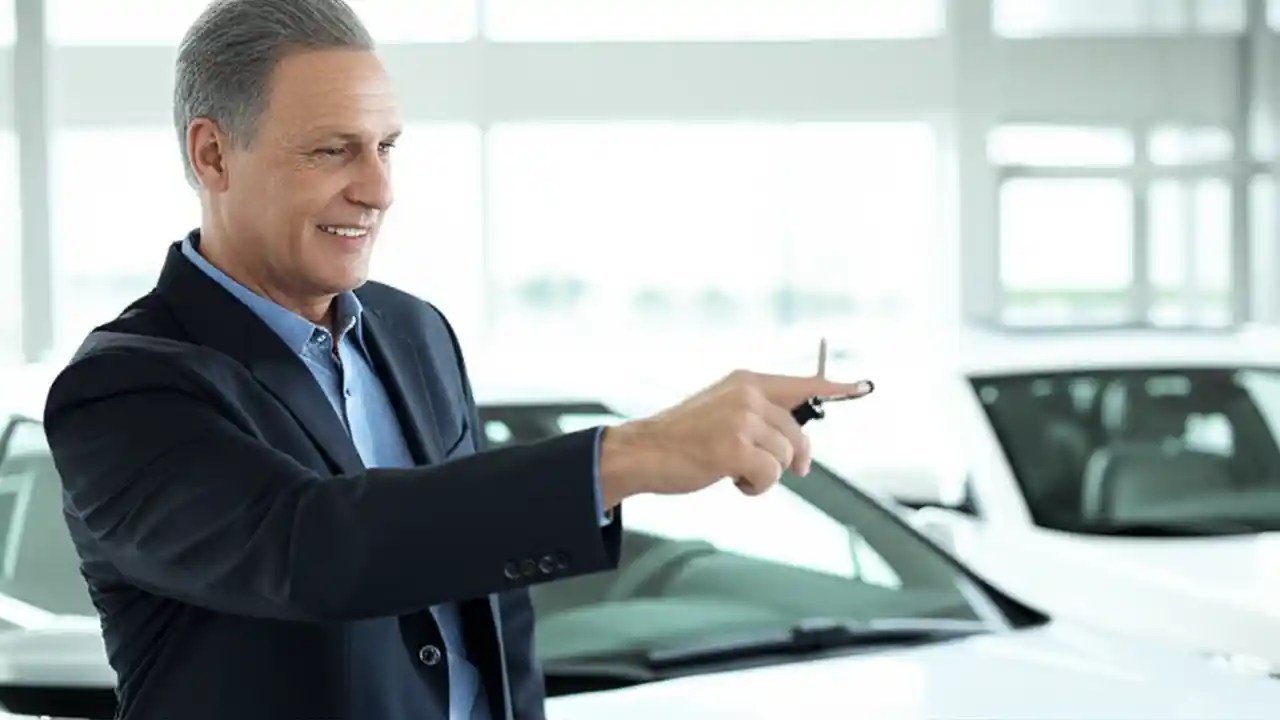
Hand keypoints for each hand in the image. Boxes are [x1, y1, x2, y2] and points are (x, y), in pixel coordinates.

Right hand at [598, 369, 872, 506]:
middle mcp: (748, 395)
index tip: (862, 387)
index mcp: (746, 381)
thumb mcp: (722, 410)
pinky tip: (730, 481)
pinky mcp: (734, 447)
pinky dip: (754, 487)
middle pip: (797, 434)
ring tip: (731, 470)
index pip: (802, 383)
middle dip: (790, 458)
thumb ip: (758, 415)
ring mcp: (741, 420)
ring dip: (763, 475)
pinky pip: (770, 476)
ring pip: (783, 458)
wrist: (641, 452)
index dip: (835, 388)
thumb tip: (797, 443)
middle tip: (767, 470)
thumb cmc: (681, 438)